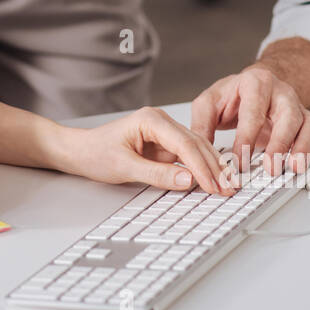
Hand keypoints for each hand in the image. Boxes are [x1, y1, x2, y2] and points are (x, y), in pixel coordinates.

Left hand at [70, 106, 232, 194]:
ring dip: (211, 168)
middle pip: (196, 144)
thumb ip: (157, 174)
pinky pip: (187, 156)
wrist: (80, 151)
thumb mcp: (124, 167)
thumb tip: (188, 179)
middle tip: (229, 189)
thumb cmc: (95, 153)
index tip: (215, 186)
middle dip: (213, 168)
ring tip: (227, 187)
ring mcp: (163, 132)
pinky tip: (213, 180)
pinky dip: (200, 168)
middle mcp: (161, 121)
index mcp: (151, 120)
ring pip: (195, 149)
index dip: (202, 167)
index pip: (185, 144)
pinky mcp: (164, 144)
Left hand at [189, 63, 309, 174]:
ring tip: (295, 168)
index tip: (239, 160)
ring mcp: (296, 105)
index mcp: (255, 82)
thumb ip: (201, 125)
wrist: (257, 85)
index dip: (247, 138)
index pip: (253, 111)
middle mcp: (281, 92)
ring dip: (303, 148)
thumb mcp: (210, 102)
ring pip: (308, 124)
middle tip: (271, 167)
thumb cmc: (233, 94)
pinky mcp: (305, 120)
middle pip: (287, 114)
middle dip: (280, 143)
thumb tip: (196, 152)